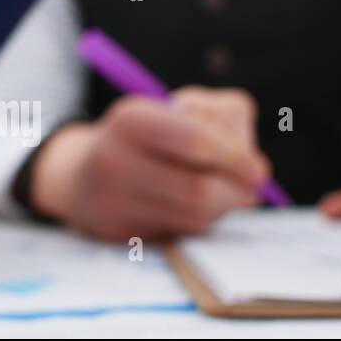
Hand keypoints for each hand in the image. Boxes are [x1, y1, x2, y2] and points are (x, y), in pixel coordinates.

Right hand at [31, 87, 269, 240]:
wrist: (81, 175)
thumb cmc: (148, 135)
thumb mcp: (183, 106)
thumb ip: (226, 117)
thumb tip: (252, 165)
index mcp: (131, 119)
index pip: (197, 142)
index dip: (237, 158)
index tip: (259, 170)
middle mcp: (113, 161)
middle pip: (198, 190)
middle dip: (236, 192)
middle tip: (251, 189)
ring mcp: (111, 202)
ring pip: (192, 218)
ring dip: (222, 209)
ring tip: (223, 194)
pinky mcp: (118, 234)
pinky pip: (179, 234)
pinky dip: (199, 222)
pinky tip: (193, 208)